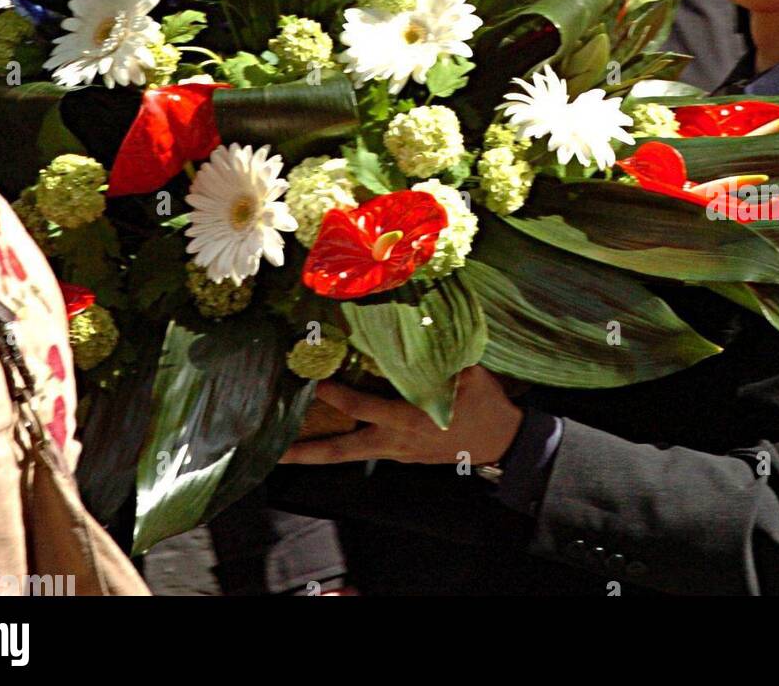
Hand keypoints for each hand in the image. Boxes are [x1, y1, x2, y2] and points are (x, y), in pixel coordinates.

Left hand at [279, 365, 523, 466]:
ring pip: (349, 455)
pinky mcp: (403, 455)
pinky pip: (366, 448)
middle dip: (305, 452)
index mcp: (408, 420)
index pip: (360, 407)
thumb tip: (420, 323)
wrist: (505, 443)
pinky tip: (330, 431)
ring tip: (286, 448)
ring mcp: (398, 453)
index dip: (334, 394)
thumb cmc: (486, 406)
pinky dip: (344, 441)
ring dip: (317, 451)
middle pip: (340, 451)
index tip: (310, 379)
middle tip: (273, 450)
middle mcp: (395, 442)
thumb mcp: (468, 375)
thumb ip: (440, 355)